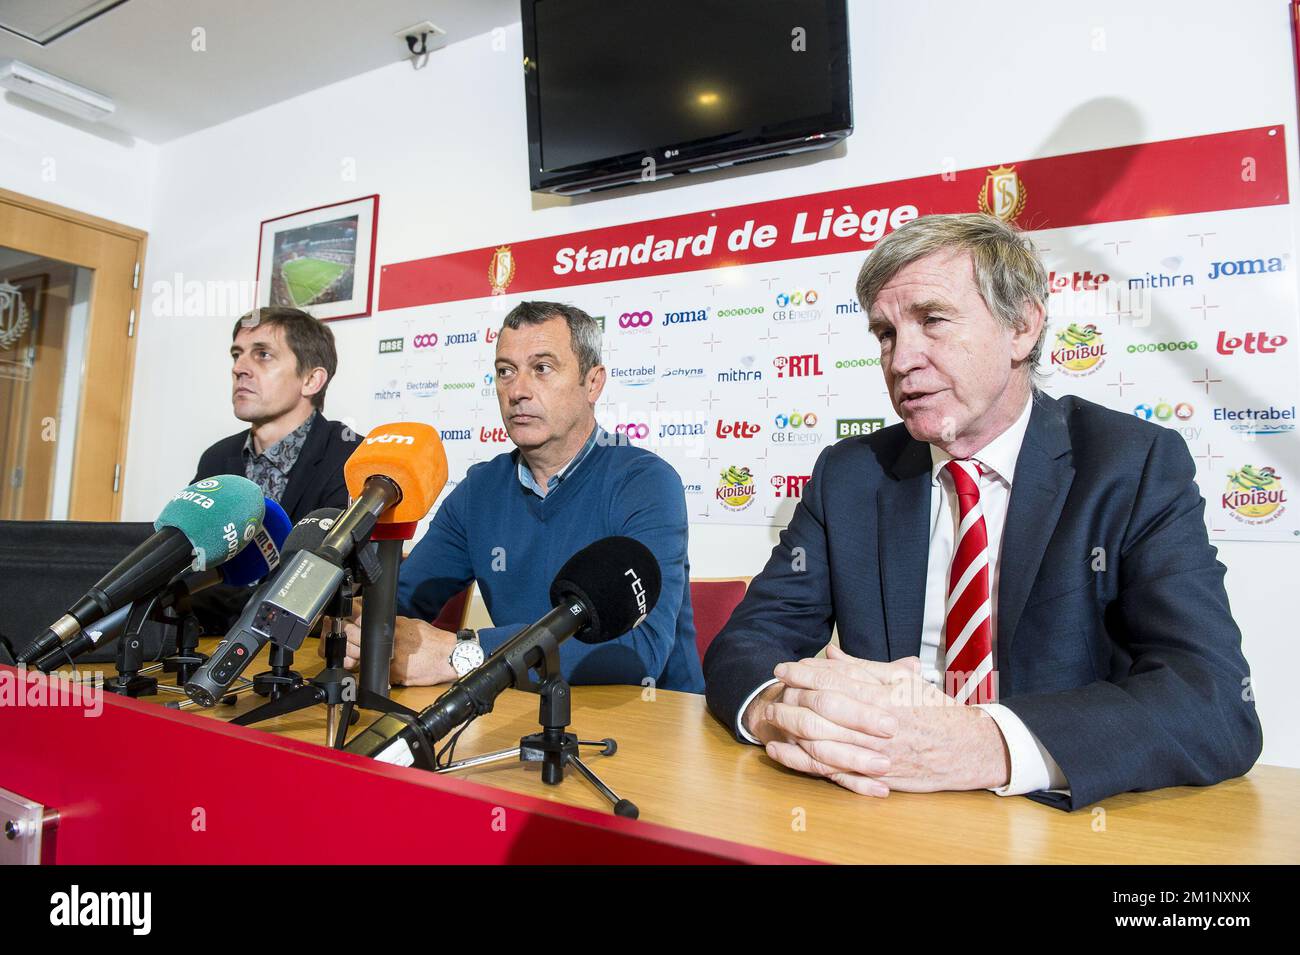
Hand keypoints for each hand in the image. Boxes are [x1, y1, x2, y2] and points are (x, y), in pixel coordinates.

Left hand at [317, 598, 457, 685]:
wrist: (448, 657)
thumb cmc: (433, 641)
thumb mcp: (411, 624)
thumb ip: (392, 625)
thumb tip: (379, 625)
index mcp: (391, 626)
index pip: (360, 617)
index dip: (347, 616)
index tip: (342, 616)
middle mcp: (386, 640)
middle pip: (351, 634)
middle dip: (341, 633)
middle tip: (339, 633)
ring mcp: (386, 658)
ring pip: (354, 654)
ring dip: (347, 653)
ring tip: (348, 652)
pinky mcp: (390, 675)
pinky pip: (368, 673)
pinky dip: (361, 670)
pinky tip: (358, 667)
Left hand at [753, 646, 1009, 795]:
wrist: (967, 749)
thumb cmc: (935, 710)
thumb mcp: (904, 681)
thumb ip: (865, 668)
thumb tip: (832, 653)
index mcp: (885, 697)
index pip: (835, 682)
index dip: (805, 673)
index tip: (783, 668)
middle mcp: (877, 726)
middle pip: (824, 710)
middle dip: (793, 697)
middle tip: (774, 688)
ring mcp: (874, 755)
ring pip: (823, 741)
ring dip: (792, 728)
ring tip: (770, 717)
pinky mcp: (873, 778)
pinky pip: (830, 771)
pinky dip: (801, 762)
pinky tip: (781, 752)